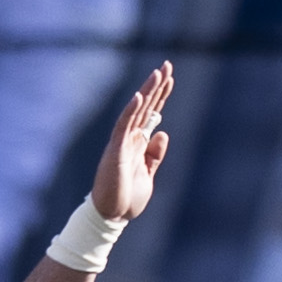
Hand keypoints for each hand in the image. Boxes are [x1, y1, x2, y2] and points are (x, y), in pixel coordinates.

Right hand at [89, 61, 174, 223]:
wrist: (112, 216)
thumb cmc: (127, 197)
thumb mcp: (148, 174)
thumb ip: (154, 155)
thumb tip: (163, 133)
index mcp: (139, 143)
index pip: (151, 114)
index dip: (160, 96)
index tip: (169, 77)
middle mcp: (130, 138)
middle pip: (145, 106)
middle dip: (156, 86)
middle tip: (166, 65)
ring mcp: (122, 142)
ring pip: (136, 111)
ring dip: (147, 92)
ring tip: (158, 73)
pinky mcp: (116, 151)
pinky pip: (123, 127)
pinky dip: (131, 111)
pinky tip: (138, 96)